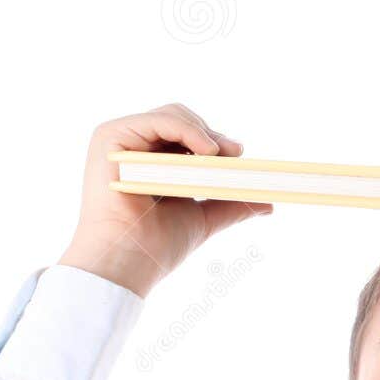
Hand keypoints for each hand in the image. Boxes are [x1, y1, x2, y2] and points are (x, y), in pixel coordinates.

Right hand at [58, 104, 271, 296]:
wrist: (127, 263)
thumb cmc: (154, 247)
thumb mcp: (201, 218)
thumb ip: (229, 205)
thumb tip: (267, 203)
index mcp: (148, 164)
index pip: (186, 137)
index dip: (213, 142)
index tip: (239, 156)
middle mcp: (132, 148)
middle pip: (180, 121)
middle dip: (211, 135)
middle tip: (236, 154)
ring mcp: (120, 141)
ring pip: (172, 116)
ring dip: (202, 132)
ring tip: (219, 156)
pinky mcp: (111, 137)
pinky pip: (159, 121)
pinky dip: (187, 130)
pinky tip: (207, 151)